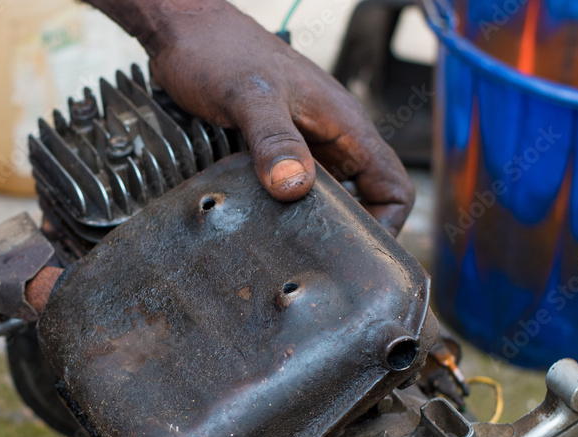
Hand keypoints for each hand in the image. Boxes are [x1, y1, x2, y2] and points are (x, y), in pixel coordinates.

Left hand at [88, 0, 414, 234]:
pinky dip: (278, 210)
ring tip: (284, 254)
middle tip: (314, 266)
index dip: (387, 224)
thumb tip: (294, 188)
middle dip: (344, 234)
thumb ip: (273, 139)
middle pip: (359, 200)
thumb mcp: (249, 97)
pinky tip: (254, 226)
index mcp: (343, 125)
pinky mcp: (269, 150)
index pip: (392, 185)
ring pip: (320, 197)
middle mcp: (327, 138)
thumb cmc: (220, 51)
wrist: (185, 30)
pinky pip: (287, 188)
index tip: (359, 255)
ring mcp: (299, 144)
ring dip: (307, 224)